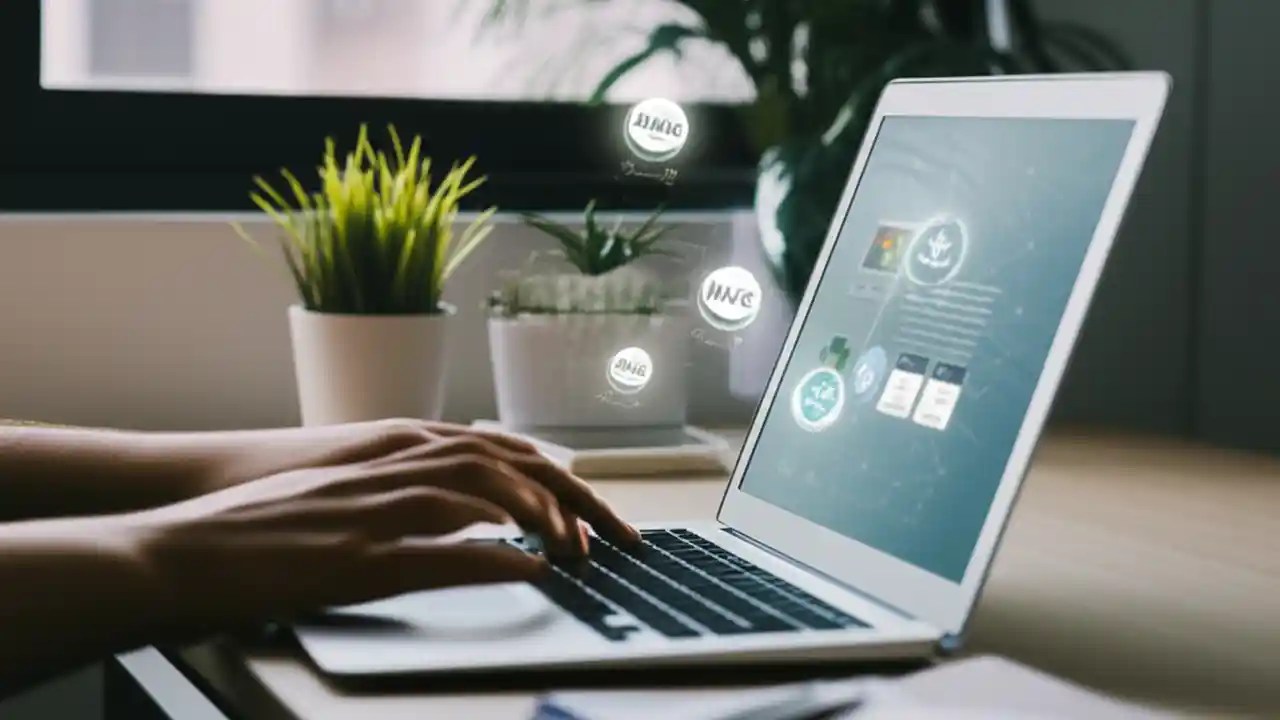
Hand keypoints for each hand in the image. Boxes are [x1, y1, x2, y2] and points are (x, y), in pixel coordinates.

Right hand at [126, 433, 633, 626]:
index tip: (591, 500)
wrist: (178, 544)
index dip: (549, 471)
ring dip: (539, 518)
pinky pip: (441, 552)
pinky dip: (494, 558)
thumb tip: (450, 509)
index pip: (491, 445)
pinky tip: (529, 570)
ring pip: (479, 493)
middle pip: (502, 462)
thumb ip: (392, 488)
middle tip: (612, 532)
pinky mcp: (355, 560)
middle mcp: (387, 469)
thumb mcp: (334, 490)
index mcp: (386, 452)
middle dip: (567, 494)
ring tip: (577, 548)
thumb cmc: (253, 522)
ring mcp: (373, 512)